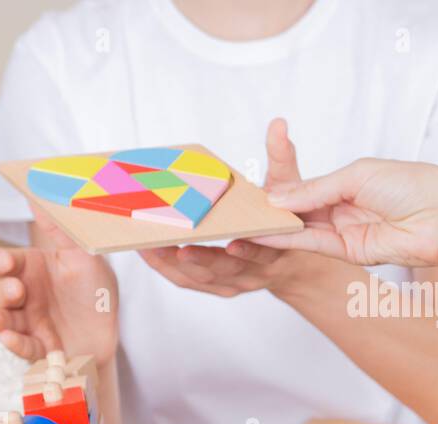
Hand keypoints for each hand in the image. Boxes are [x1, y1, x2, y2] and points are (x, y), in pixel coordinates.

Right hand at [0, 205, 119, 365]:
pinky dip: (13, 343)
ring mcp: (28, 323)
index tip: (6, 263)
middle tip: (16, 291)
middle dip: (3, 291)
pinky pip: (20, 346)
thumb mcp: (82, 256)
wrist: (113, 330)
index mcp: (31, 270)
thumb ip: (59, 230)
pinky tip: (9, 338)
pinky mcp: (38, 348)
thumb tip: (38, 194)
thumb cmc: (95, 290)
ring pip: (3, 320)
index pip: (1, 262)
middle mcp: (24, 295)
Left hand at [137, 119, 318, 297]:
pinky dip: (167, 268)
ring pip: (201, 279)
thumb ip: (282, 158)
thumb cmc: (283, 216)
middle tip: (179, 249)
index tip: (234, 243)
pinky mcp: (214, 286)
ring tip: (151, 247)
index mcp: (276, 247)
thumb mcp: (289, 186)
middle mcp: (254, 271)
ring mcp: (233, 282)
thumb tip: (278, 124)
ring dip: (175, 265)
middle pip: (226, 271)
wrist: (289, 260)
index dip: (249, 250)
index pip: (264, 252)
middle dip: (202, 260)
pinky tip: (148, 251)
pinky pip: (187, 280)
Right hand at [255, 158, 437, 267]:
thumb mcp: (357, 175)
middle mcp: (344, 207)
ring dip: (272, 228)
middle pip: (298, 210)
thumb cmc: (413, 184)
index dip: (278, 191)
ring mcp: (345, 231)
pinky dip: (288, 240)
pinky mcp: (349, 252)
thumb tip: (278, 198)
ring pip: (301, 229)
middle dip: (270, 212)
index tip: (250, 192)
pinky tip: (265, 235)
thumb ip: (316, 189)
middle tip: (237, 211)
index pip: (304, 188)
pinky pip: (312, 244)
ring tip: (241, 225)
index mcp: (348, 182)